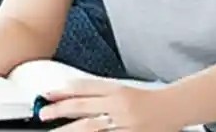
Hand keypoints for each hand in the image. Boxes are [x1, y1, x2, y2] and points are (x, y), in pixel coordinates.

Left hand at [39, 81, 183, 131]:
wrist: (173, 108)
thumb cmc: (142, 99)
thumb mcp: (118, 88)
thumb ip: (92, 91)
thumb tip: (63, 93)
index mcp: (114, 90)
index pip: (83, 89)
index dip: (62, 92)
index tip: (45, 96)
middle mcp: (119, 106)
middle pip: (84, 109)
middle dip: (60, 112)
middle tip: (43, 115)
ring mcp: (126, 124)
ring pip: (92, 128)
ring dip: (71, 130)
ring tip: (55, 131)